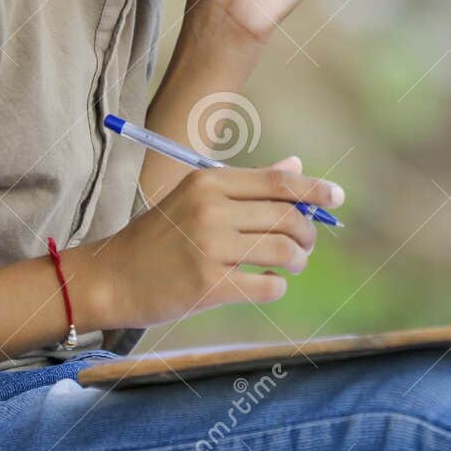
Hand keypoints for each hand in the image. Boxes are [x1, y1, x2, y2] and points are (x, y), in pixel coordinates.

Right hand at [81, 156, 344, 328]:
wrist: (112, 277)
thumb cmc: (159, 238)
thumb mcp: (197, 198)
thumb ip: (248, 184)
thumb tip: (296, 165)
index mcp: (210, 182)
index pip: (278, 182)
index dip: (314, 190)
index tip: (337, 198)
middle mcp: (211, 209)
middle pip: (287, 217)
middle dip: (308, 234)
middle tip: (306, 245)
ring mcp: (210, 247)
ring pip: (283, 250)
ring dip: (297, 261)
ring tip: (290, 265)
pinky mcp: (208, 284)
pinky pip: (268, 285)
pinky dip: (277, 286)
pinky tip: (268, 284)